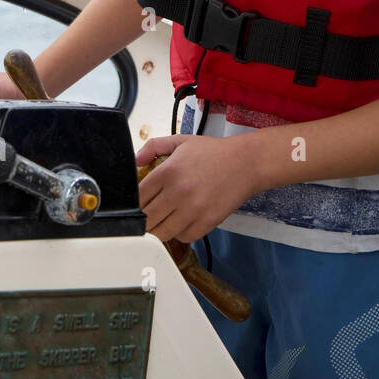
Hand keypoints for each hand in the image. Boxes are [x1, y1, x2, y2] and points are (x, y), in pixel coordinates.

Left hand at [134, 133, 256, 242]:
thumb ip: (153, 146)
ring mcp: (193, 210)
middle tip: (147, 215)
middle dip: (143, 218)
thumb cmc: (214, 153)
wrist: (245, 163)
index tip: (137, 203)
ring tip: (163, 220)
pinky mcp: (207, 222)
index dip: (133, 203)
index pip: (138, 197)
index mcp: (169, 171)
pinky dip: (179, 234)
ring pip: (162, 233)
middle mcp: (179, 192)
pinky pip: (183, 238)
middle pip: (146, 219)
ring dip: (159, 229)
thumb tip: (136, 160)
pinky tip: (181, 222)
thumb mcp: (181, 141)